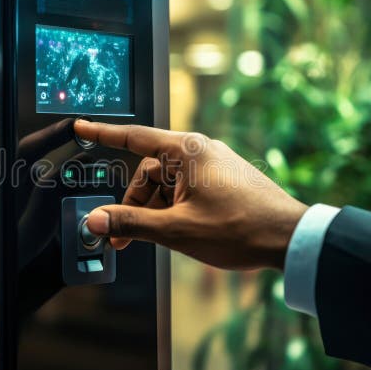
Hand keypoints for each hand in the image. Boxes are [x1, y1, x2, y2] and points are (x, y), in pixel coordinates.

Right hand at [74, 120, 307, 269]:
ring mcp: (212, 166)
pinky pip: (186, 191)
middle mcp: (199, 152)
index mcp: (187, 150)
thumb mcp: (177, 229)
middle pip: (149, 172)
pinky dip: (173, 210)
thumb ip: (132, 223)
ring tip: (157, 241)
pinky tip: (177, 233)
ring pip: (167, 186)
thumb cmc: (240, 228)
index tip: (80, 127)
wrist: (290, 239)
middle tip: (122, 239)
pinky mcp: (222, 181)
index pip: (134, 138)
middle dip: (134, 204)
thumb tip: (96, 220)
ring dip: (155, 212)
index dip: (103, 135)